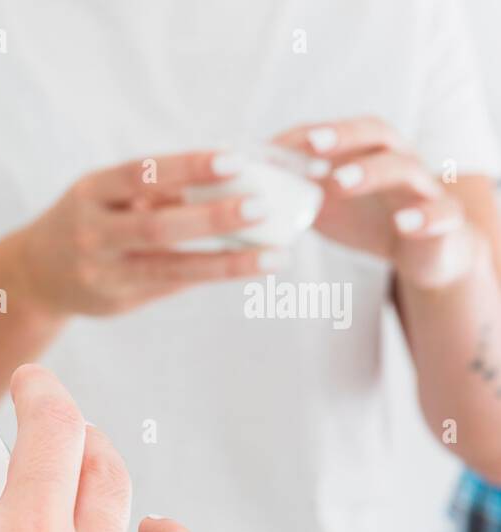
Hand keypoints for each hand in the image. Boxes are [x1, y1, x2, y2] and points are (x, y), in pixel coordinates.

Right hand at [17, 150, 279, 316]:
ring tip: (273, 255)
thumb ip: (154, 191)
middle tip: (261, 207)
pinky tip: (248, 267)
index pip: (142, 173)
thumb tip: (230, 177)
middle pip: (157, 225)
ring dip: (226, 261)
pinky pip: (171, 284)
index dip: (188, 166)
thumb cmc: (86, 220)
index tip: (234, 160)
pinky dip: (211, 274)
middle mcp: (91, 233)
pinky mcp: (116, 300)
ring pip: (170, 266)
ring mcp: (101, 272)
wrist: (33, 276)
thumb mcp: (105, 194)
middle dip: (212, 217)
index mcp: (90, 192)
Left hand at [274, 117, 481, 288]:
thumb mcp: (323, 205)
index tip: (270, 145)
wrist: (425, 252)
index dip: (306, 135)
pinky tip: (403, 223)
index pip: (337, 132)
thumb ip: (289, 192)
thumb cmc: (366, 219)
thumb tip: (232, 186)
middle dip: (343, 134)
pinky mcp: (446, 218)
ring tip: (341, 182)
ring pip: (406, 167)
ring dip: (371, 172)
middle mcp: (397, 159)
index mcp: (366, 153)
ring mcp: (424, 186)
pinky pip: (442, 211)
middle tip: (311, 144)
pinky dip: (425, 215)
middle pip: (375, 133)